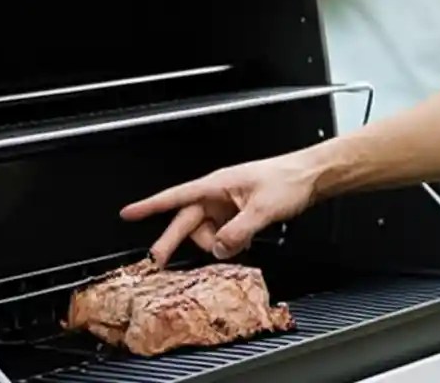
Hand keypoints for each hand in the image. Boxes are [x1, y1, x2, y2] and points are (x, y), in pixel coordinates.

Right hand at [120, 153, 318, 265]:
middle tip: (159, 261)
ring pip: (207, 233)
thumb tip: (219, 249)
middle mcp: (218, 195)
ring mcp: (228, 206)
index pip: (175, 197)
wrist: (311, 177)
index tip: (128, 213)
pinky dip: (231, 242)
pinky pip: (224, 235)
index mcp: (216, 185)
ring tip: (240, 241)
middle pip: (187, 221)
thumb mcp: (262, 209)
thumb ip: (237, 232)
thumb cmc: (287, 180)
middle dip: (173, 241)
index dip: (150, 206)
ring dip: (217, 244)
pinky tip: (246, 240)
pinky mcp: (238, 215)